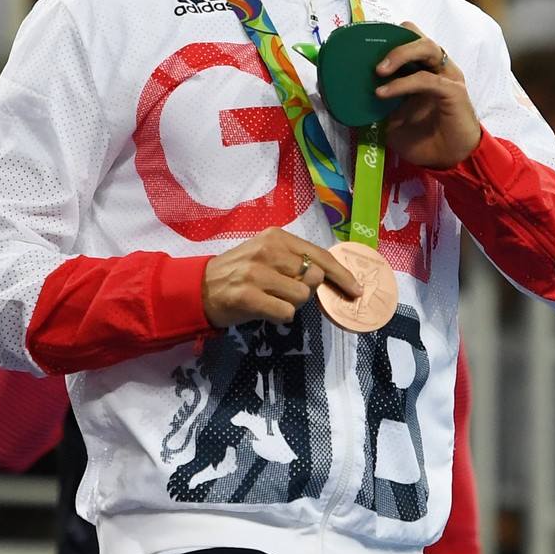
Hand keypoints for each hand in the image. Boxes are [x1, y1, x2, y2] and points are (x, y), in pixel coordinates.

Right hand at [202, 227, 362, 328]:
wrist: (199, 287)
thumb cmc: (238, 271)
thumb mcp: (265, 254)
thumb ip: (294, 260)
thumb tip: (330, 276)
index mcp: (276, 237)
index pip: (320, 256)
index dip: (342, 275)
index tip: (356, 289)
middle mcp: (268, 251)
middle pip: (314, 278)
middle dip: (307, 291)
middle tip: (285, 292)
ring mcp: (257, 273)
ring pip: (302, 296)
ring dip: (292, 304)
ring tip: (271, 299)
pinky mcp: (248, 297)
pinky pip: (285, 313)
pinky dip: (280, 316)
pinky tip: (265, 310)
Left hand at [374, 22, 481, 169]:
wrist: (448, 161)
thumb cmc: (422, 138)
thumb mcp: (391, 118)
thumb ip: (378, 102)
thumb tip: (348, 95)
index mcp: (421, 68)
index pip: (406, 38)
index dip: (385, 38)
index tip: (360, 47)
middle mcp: (435, 67)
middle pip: (416, 36)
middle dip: (391, 41)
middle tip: (371, 62)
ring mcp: (446, 76)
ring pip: (426, 47)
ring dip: (399, 54)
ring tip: (379, 71)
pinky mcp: (453, 91)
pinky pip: (427, 79)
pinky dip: (403, 84)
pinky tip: (384, 94)